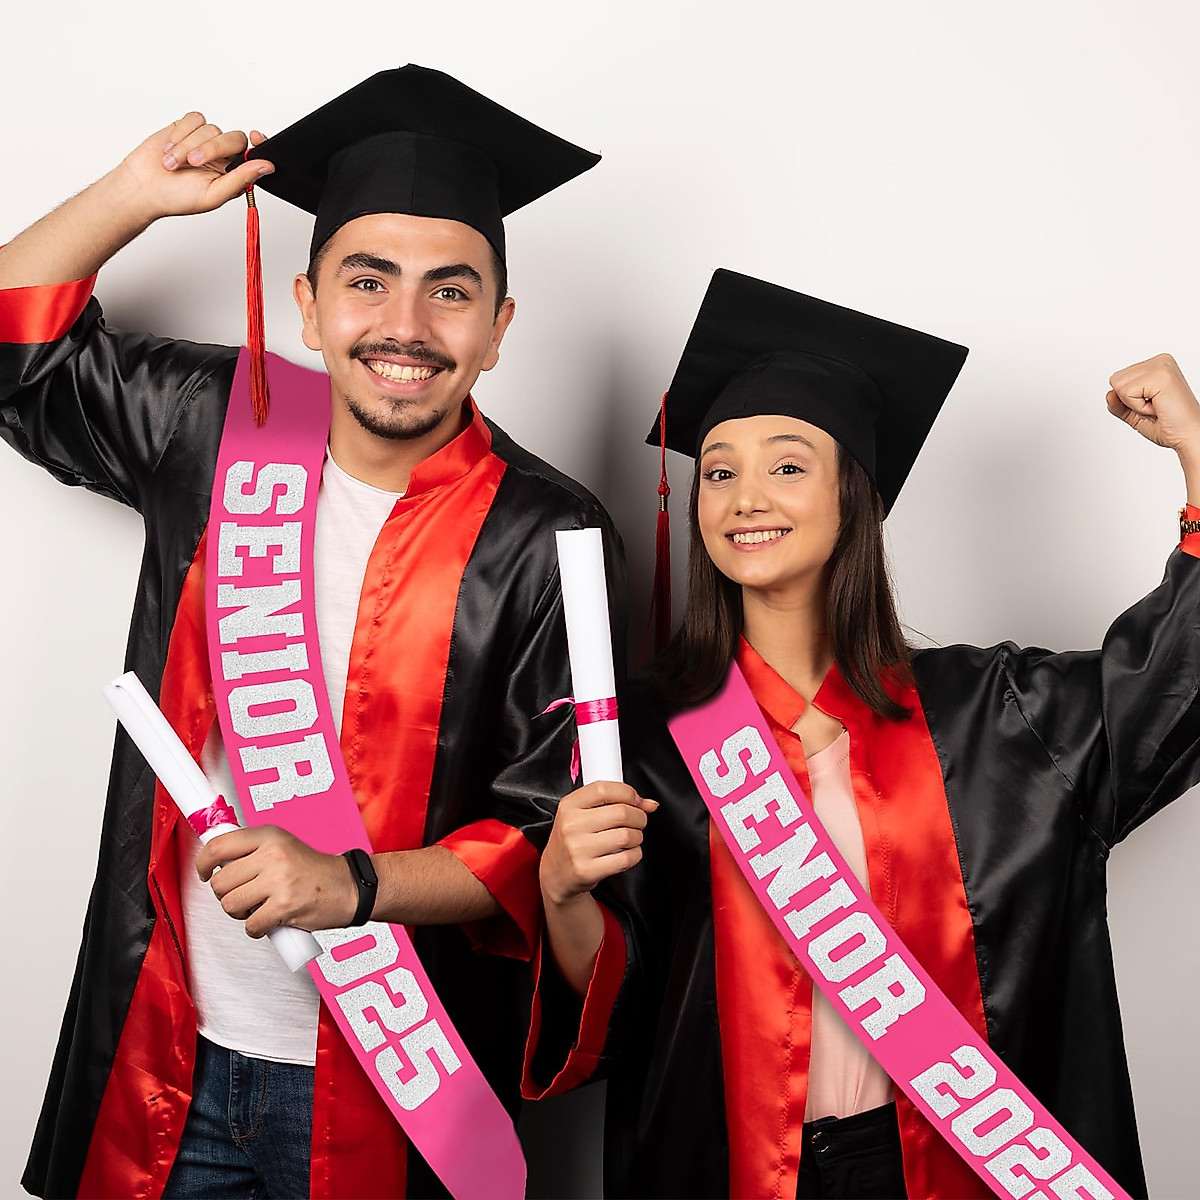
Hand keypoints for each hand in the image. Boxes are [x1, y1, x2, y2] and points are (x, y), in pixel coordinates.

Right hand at [114, 113, 273, 223]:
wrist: (142, 187)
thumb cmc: (177, 198)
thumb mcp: (213, 194)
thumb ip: (241, 179)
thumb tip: (267, 166)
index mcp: (234, 174)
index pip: (255, 154)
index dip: (259, 144)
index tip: (255, 137)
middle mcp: (223, 156)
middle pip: (233, 138)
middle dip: (212, 148)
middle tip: (193, 162)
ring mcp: (205, 140)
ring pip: (210, 128)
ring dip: (188, 145)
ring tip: (173, 164)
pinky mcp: (187, 127)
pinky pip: (194, 119)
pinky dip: (181, 133)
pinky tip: (169, 149)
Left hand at [195, 826, 357, 936]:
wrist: (349, 887)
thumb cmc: (314, 871)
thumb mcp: (283, 845)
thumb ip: (252, 850)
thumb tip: (215, 861)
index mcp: (269, 836)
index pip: (219, 845)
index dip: (202, 862)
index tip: (204, 872)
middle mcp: (272, 855)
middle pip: (220, 881)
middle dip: (226, 894)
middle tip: (243, 894)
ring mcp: (278, 881)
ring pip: (230, 905)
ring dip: (240, 913)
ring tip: (258, 907)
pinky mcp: (284, 906)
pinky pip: (250, 926)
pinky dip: (256, 929)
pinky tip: (270, 920)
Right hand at [540, 782, 657, 907]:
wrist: (557, 874)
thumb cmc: (573, 841)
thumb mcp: (582, 815)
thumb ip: (614, 803)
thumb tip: (649, 804)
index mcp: (569, 806)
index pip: (604, 789)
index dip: (628, 793)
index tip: (636, 800)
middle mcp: (571, 825)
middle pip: (621, 812)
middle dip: (639, 817)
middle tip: (638, 822)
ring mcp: (578, 849)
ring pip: (627, 836)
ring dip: (637, 837)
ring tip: (630, 839)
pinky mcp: (587, 870)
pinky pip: (626, 859)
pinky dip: (635, 855)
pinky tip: (627, 853)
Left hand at [1106, 354, 1199, 459]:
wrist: (1190, 436)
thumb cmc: (1169, 426)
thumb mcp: (1135, 415)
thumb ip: (1119, 404)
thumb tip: (1108, 394)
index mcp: (1156, 366)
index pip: (1118, 379)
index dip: (1128, 400)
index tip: (1152, 406)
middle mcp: (1160, 361)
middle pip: (1115, 379)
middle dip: (1129, 401)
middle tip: (1154, 408)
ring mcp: (1162, 366)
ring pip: (1118, 385)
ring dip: (1134, 404)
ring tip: (1156, 407)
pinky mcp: (1161, 375)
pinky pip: (1126, 392)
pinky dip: (1138, 407)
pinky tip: (1157, 407)